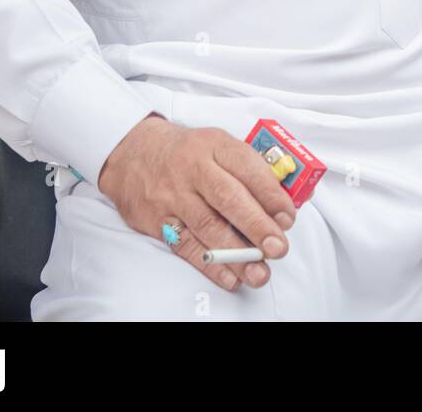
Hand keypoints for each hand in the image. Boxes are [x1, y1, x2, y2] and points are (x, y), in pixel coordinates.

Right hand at [97, 113, 295, 291]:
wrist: (133, 153)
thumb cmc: (188, 151)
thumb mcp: (219, 144)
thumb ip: (250, 168)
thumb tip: (286, 200)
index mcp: (215, 145)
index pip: (247, 167)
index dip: (270, 194)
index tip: (288, 217)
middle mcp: (194, 169)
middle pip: (229, 199)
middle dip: (257, 226)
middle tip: (278, 247)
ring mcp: (173, 195)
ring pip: (208, 227)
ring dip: (237, 254)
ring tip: (259, 271)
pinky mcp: (157, 220)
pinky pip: (185, 246)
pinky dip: (210, 265)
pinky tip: (230, 276)